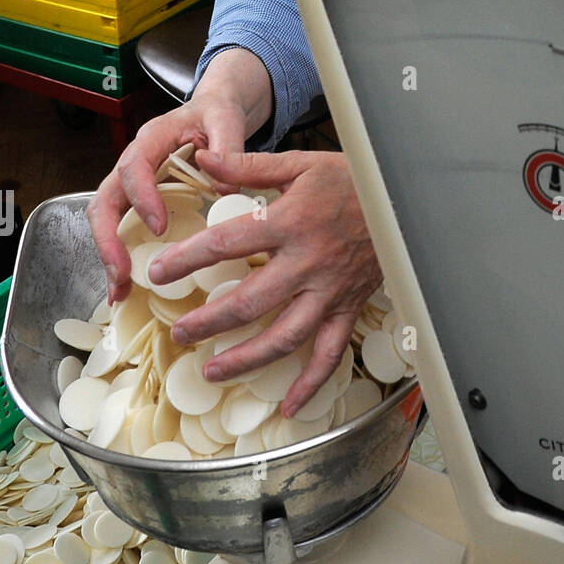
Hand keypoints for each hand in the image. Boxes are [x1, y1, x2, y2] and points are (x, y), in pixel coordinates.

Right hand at [86, 47, 271, 306]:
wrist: (212, 108)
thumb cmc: (216, 114)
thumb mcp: (226, 119)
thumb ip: (229, 146)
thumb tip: (226, 191)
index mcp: (153, 137)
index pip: (135, 167)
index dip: (142, 198)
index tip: (160, 227)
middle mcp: (132, 160)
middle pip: (105, 199)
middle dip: (108, 239)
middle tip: (122, 273)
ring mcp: (131, 181)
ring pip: (106, 218)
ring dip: (109, 256)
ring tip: (120, 292)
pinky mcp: (137, 199)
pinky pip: (121, 227)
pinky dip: (121, 257)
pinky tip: (129, 287)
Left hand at [149, 149, 380, 416]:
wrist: (405, 200)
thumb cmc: (352, 180)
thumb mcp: (300, 164)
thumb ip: (249, 165)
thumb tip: (203, 158)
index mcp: (291, 222)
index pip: (227, 244)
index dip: (188, 259)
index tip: (159, 272)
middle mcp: (308, 263)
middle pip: (251, 302)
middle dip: (209, 322)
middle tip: (180, 332)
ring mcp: (329, 291)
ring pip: (285, 336)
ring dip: (246, 359)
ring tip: (212, 370)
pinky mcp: (348, 308)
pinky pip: (330, 352)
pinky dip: (311, 383)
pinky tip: (288, 404)